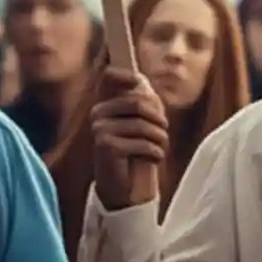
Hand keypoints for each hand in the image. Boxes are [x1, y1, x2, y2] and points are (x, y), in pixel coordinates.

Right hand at [92, 67, 168, 210]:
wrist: (126, 186)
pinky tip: (154, 158)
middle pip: (138, 102)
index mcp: (107, 103)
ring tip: (160, 147)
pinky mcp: (105, 146)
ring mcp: (99, 129)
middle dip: (159, 119)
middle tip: (163, 132)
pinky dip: (156, 152)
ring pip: (143, 125)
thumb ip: (144, 100)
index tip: (137, 82)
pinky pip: (142, 143)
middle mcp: (98, 113)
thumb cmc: (138, 149)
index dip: (125, 75)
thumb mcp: (144, 122)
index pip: (108, 77)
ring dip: (161, 139)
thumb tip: (140, 81)